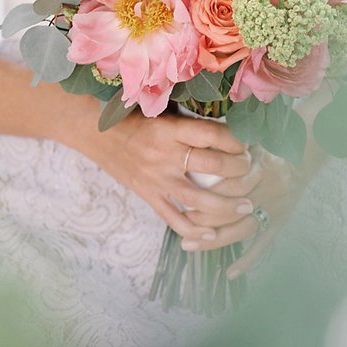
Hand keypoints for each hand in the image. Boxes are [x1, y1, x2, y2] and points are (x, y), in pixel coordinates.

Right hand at [90, 110, 255, 241]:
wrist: (94, 131)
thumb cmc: (132, 118)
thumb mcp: (161, 112)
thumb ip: (189, 122)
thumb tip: (226, 128)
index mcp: (171, 129)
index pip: (213, 135)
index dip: (236, 141)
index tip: (247, 145)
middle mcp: (166, 155)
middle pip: (213, 166)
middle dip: (239, 171)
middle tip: (251, 171)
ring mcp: (157, 179)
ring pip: (198, 200)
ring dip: (226, 205)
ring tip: (245, 206)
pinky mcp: (148, 195)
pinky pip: (174, 218)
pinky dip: (194, 229)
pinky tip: (212, 234)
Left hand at [178, 147, 303, 275]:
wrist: (303, 157)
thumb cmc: (270, 146)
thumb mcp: (251, 139)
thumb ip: (230, 142)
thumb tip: (200, 142)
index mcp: (258, 168)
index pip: (229, 186)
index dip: (205, 194)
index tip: (182, 196)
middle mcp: (266, 190)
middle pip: (231, 210)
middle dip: (202, 218)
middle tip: (179, 222)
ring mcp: (273, 209)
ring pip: (242, 230)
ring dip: (214, 240)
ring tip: (188, 244)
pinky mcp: (279, 222)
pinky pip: (263, 244)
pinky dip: (247, 261)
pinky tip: (229, 273)